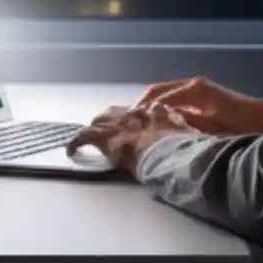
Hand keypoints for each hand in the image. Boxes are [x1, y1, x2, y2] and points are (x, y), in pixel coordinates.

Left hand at [65, 103, 197, 178]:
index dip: (139, 119)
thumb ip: (185, 132)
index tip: (138, 124)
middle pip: (119, 112)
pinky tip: (71, 150)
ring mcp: (119, 123)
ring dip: (97, 129)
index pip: (145, 111)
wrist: (166, 151)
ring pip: (101, 120)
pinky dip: (77, 142)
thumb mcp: (189, 136)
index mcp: (158, 113)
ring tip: (92, 138)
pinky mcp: (104, 137)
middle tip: (111, 131)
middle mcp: (136, 113)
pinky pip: (84, 136)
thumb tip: (190, 136)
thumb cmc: (182, 147)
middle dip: (114, 120)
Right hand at [134, 76, 262, 135]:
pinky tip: (158, 120)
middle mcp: (192, 84)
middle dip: (142, 105)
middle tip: (129, 122)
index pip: (158, 97)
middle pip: (157, 91)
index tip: (130, 124)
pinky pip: (174, 97)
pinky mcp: (200, 94)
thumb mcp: (210, 128)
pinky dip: (162, 106)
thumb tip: (160, 125)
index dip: (143, 111)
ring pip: (164, 93)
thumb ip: (184, 124)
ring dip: (151, 105)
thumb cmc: (239, 125)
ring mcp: (196, 87)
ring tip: (140, 122)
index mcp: (193, 90)